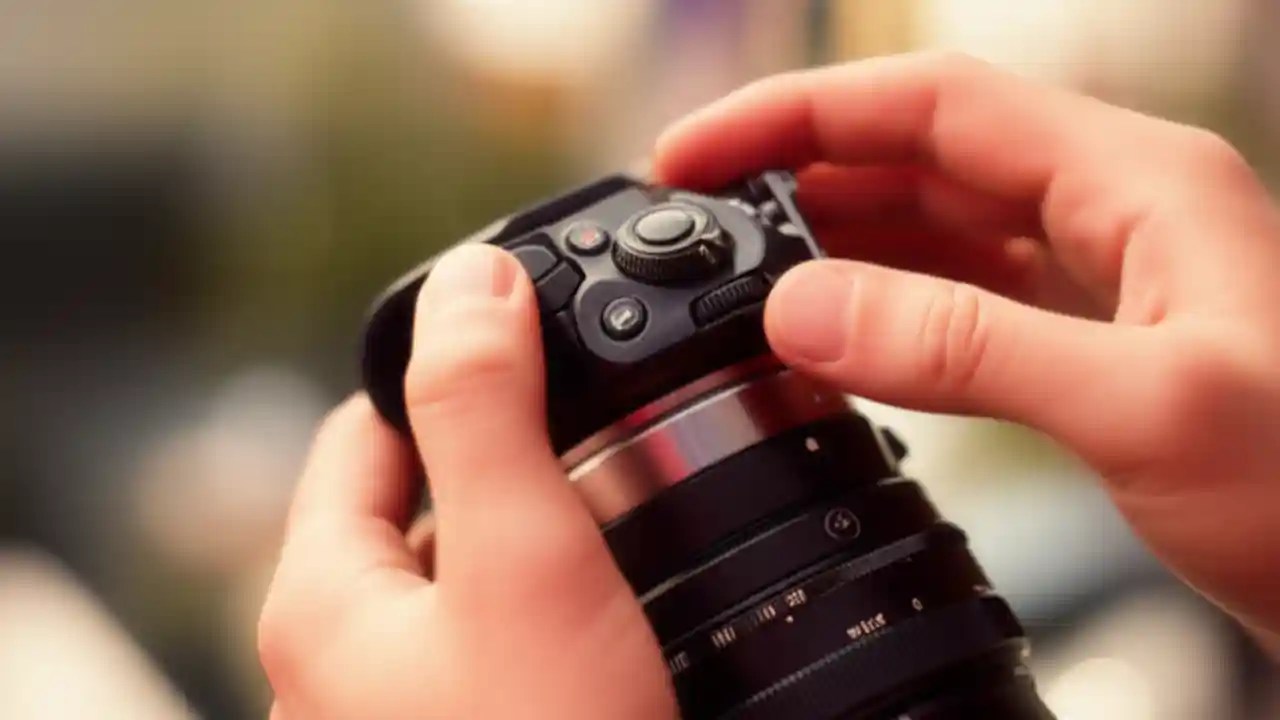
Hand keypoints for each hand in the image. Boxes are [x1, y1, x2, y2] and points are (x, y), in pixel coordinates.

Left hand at [258, 246, 675, 718]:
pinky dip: (538, 615)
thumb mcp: (522, 564)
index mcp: (319, 602)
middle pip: (409, 507)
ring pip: (456, 582)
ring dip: (525, 543)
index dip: (448, 370)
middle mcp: (331, 665)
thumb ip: (487, 412)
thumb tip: (473, 277)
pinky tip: (603, 629)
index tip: (537, 343)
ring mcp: (390, 712)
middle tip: (597, 440)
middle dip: (500, 463)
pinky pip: (488, 646)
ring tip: (616, 530)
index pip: (361, 430)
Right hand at [655, 52, 1279, 643]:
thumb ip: (963, 350)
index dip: (799, 115)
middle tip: (697, 216)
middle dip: (800, 171)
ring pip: (936, 223)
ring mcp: (1102, 274)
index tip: (696, 153)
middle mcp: (1113, 208)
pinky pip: (961, 294)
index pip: (931, 104)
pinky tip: (835, 331)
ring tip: (742, 268)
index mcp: (1134, 180)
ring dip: (835, 236)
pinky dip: (885, 303)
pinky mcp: (1091, 340)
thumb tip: (804, 310)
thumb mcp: (1141, 409)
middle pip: (922, 153)